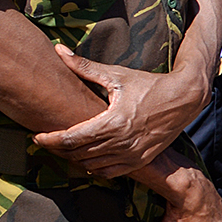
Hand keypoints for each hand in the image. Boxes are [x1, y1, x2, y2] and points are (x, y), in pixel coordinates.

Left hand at [32, 47, 207, 177]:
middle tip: (48, 141)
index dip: (50, 139)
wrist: (184, 99)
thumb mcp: (117, 75)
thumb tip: (59, 49)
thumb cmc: (149, 85)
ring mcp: (132, 154)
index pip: (71, 138)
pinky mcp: (140, 160)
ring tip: (65, 148)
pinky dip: (94, 168)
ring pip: (91, 165)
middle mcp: (121, 142)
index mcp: (112, 122)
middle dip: (59, 149)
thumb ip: (85, 66)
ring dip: (74, 159)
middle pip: (78, 153)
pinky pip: (109, 172)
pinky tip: (88, 158)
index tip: (37, 137)